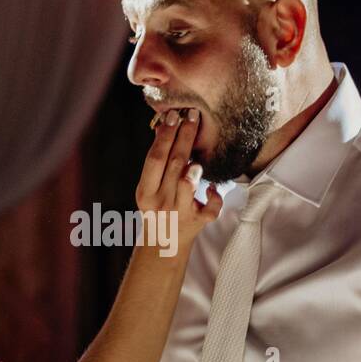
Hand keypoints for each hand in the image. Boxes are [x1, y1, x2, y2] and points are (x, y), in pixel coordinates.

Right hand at [135, 107, 221, 253]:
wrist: (163, 246)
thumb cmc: (157, 209)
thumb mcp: (150, 188)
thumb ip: (157, 161)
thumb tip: (162, 125)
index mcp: (146, 191)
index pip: (155, 158)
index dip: (164, 136)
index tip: (174, 115)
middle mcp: (160, 202)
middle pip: (173, 165)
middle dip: (184, 138)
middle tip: (193, 116)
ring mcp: (179, 213)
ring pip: (187, 187)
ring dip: (193, 171)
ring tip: (197, 157)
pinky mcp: (197, 223)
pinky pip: (209, 209)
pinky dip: (214, 198)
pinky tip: (212, 188)